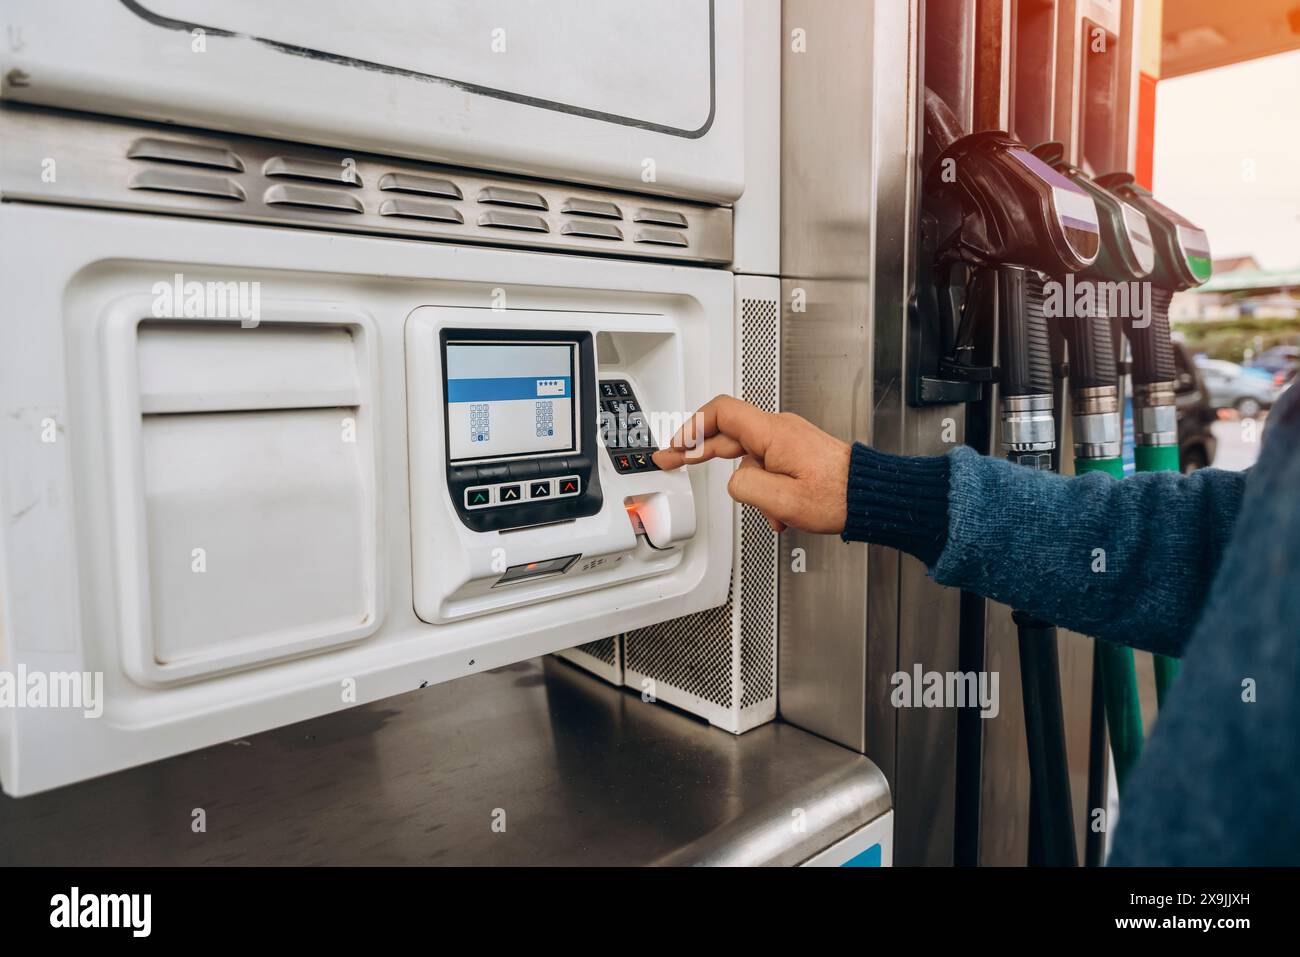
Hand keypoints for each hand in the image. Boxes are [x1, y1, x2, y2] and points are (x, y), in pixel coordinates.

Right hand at [651, 395, 850, 533]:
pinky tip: (776, 510)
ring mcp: (788, 438)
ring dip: (746, 483)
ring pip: (748, 454)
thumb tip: (734, 482)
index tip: (676, 444)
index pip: (721, 413)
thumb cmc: (839, 496)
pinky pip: (765, 462)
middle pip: (727, 431)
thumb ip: (744, 487)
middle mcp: (779, 429)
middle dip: (697, 448)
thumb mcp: (782, 501)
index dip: (691, 427)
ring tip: (761, 510)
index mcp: (773, 434)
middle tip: (672, 458)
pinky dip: (763, 484)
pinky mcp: (795, 450)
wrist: (871, 495)